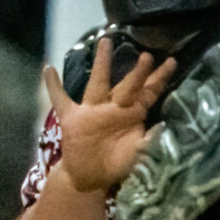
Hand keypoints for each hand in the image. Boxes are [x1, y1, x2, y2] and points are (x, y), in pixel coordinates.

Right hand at [39, 36, 177, 195]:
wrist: (90, 178)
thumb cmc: (118, 164)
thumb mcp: (138, 155)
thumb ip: (151, 141)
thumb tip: (164, 128)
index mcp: (132, 115)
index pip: (149, 93)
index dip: (160, 79)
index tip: (172, 62)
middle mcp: (114, 108)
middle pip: (128, 85)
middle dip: (138, 71)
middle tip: (147, 55)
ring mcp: (92, 111)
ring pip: (99, 83)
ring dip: (102, 64)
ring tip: (104, 41)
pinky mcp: (72, 119)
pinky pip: (60, 100)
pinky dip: (53, 86)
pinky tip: (47, 69)